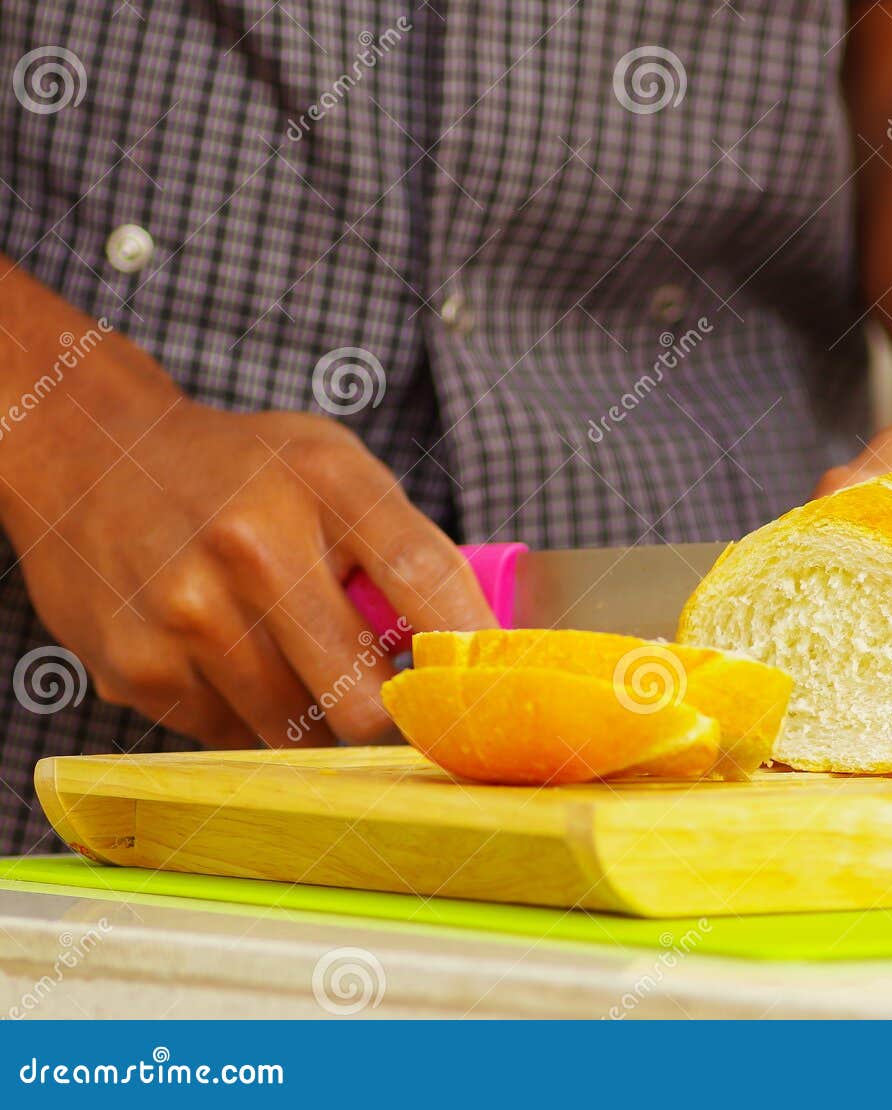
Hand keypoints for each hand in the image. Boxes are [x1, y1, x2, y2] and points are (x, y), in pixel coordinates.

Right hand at [0, 329, 494, 747]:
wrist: (86, 455)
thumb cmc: (240, 470)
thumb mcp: (333, 467)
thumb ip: (404, 545)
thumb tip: (476, 647)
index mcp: (324, 482)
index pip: (427, 580)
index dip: (469, 649)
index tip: (483, 685)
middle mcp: (253, 547)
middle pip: (365, 699)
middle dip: (391, 714)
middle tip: (393, 699)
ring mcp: (188, 612)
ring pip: (299, 733)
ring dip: (316, 718)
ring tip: (294, 658)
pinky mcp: (138, 667)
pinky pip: (232, 737)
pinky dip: (249, 716)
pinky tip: (230, 660)